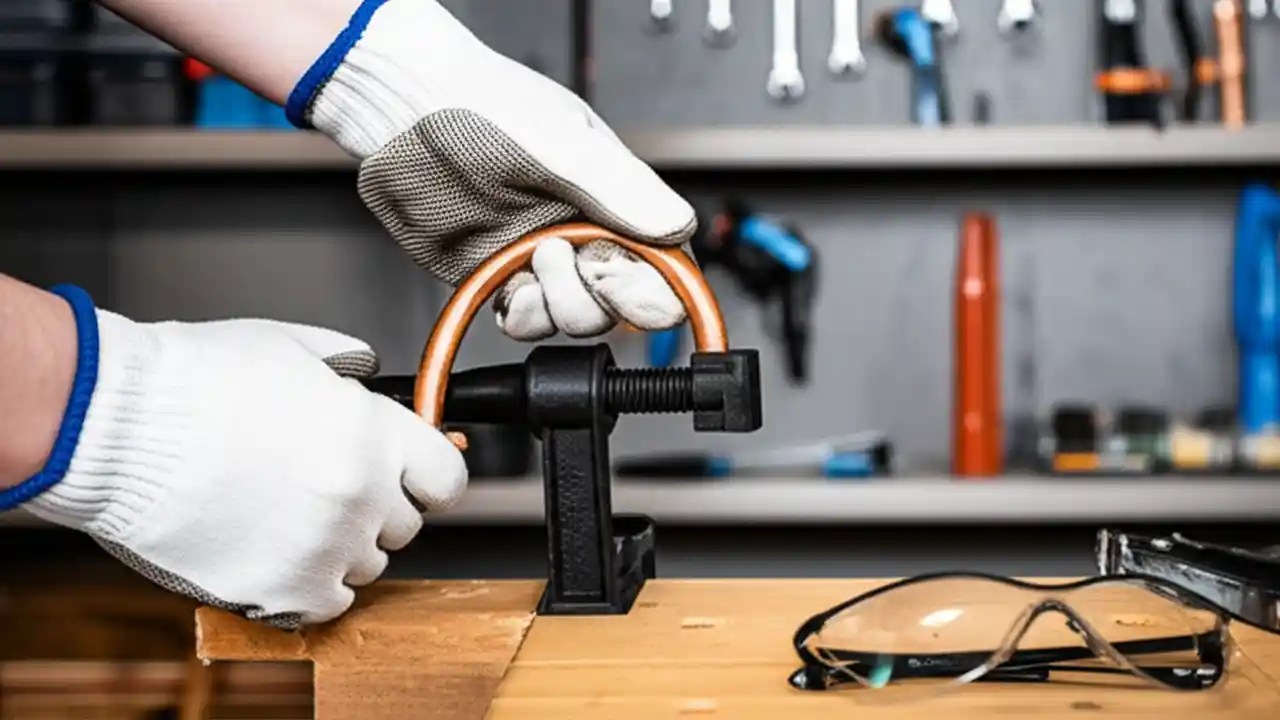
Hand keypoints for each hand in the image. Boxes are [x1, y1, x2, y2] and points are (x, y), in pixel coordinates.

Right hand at [25, 311, 465, 626]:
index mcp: (374, 432)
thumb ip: (344, 360)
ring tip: (287, 515)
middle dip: (375, 508)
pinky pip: (327, 604)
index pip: (447, 478)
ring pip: (366, 566)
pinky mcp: (282, 589)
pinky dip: (310, 585)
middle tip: (326, 488)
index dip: (427, 477)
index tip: (411, 479)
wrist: (119, 426)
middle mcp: (360, 493)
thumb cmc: (193, 381)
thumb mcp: (287, 344)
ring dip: (340, 546)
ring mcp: (324, 546)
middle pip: (405, 525)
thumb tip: (368, 367)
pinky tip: (278, 552)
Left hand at [299, 0, 694, 339]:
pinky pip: (524, 319)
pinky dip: (521, 314)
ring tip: (530, 257)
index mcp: (614, 197)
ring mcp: (538, 258)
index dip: (654, 287)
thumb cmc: (478, 102)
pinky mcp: (497, 275)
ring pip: (573, 319)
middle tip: (559, 252)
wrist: (400, 108)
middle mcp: (581, 231)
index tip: (622, 282)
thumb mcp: (562, 143)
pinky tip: (507, 286)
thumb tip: (677, 226)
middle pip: (619, 304)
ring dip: (555, 304)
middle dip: (594, 295)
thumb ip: (622, 190)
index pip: (663, 262)